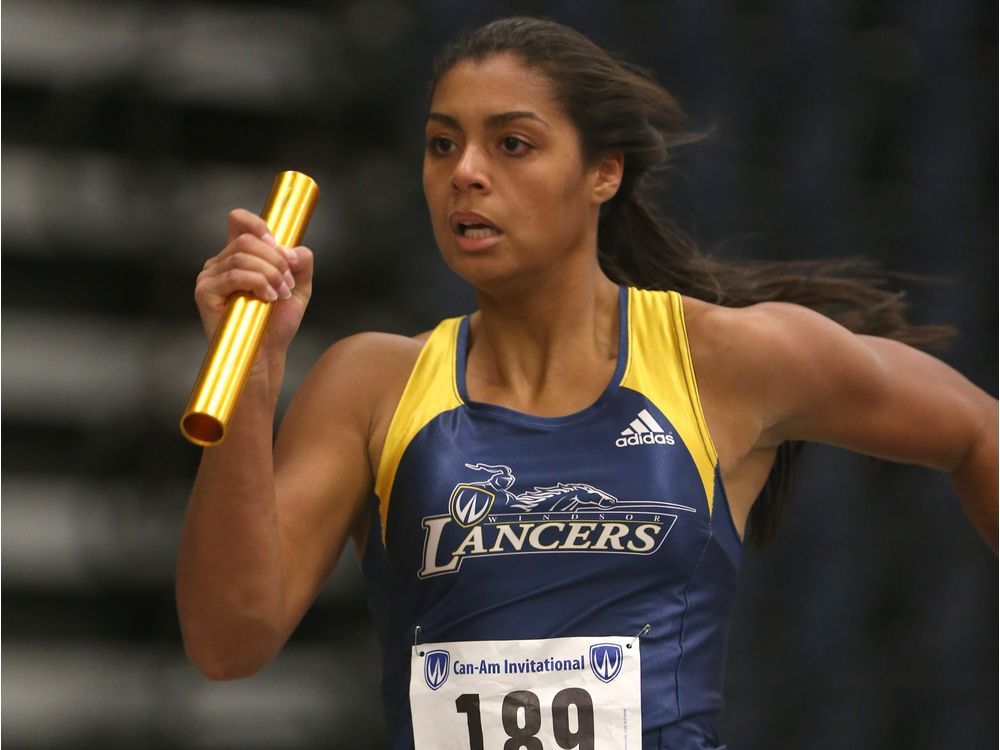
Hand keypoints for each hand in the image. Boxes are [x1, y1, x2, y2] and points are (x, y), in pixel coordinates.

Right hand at [195, 209, 314, 358]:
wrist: (267, 353)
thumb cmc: (277, 322)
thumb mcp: (299, 286)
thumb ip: (301, 262)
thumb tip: (289, 250)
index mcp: (239, 256)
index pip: (238, 221)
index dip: (259, 224)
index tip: (278, 244)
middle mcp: (220, 263)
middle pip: (247, 239)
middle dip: (275, 259)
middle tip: (287, 283)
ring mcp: (209, 276)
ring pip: (242, 256)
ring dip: (270, 273)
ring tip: (280, 294)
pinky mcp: (204, 292)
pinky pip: (233, 274)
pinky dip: (257, 282)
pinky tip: (268, 298)